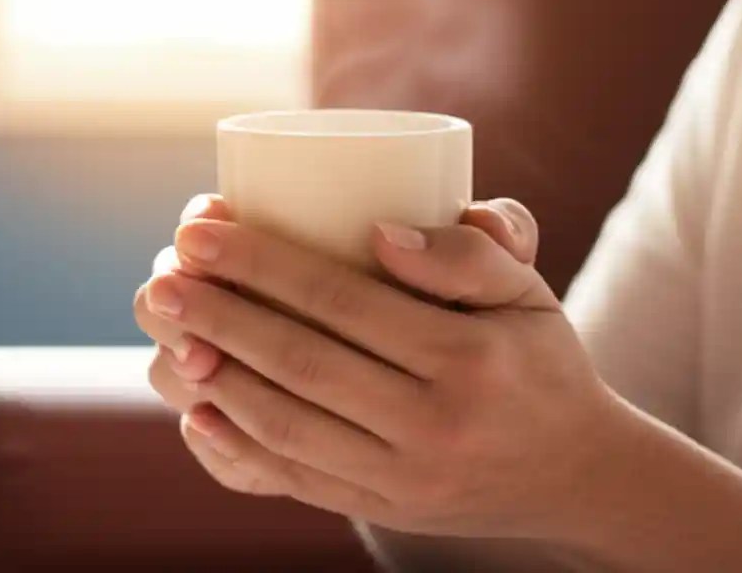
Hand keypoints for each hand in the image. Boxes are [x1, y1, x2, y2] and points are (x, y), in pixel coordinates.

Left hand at [133, 195, 626, 540]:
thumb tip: (380, 230)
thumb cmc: (537, 361)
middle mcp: (434, 423)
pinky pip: (298, 479)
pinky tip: (197, 408)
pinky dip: (240, 445)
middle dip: (221, 317)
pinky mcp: (384, 510)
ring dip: (218, 377)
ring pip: (289, 426)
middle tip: (165, 279)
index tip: (199, 231)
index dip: (261, 264)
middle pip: (301, 363)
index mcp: (467, 357)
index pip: (342, 302)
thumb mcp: (528, 291)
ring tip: (171, 333)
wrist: (576, 475)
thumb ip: (468, 252)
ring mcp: (405, 478)